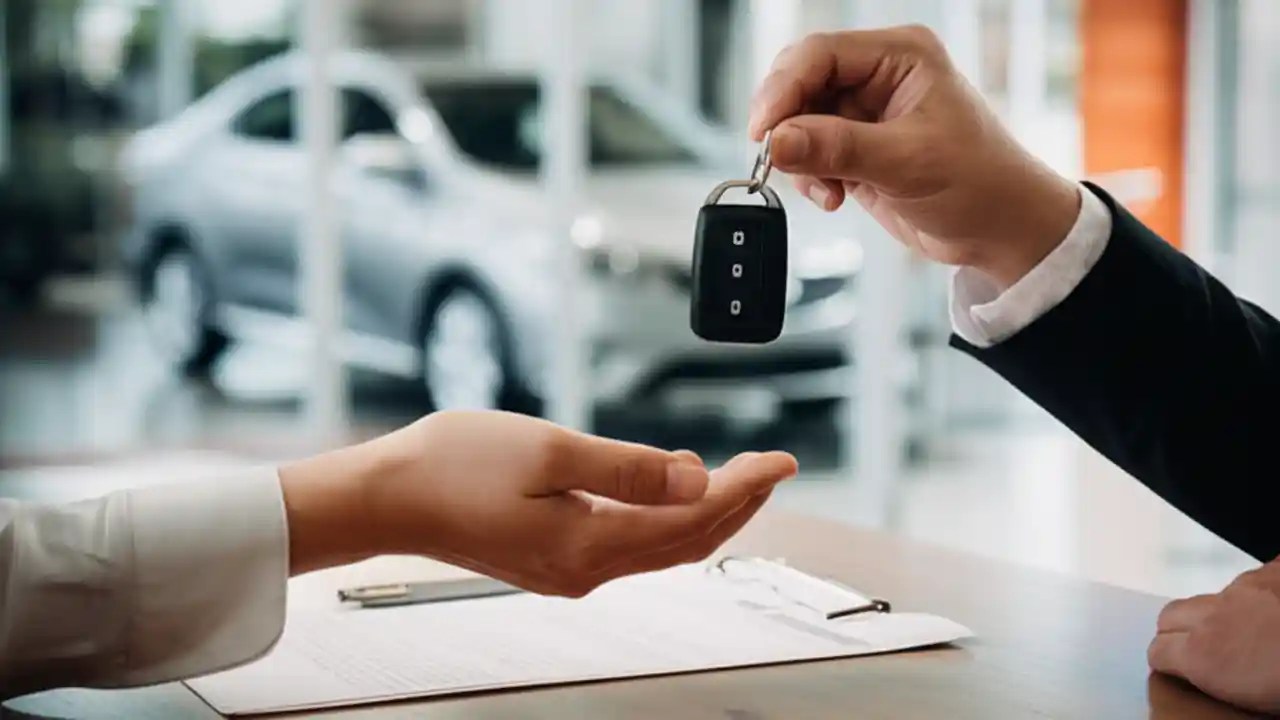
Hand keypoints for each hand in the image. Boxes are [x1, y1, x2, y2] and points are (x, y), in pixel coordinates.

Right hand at [279, 410, 797, 596]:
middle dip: (737, 504)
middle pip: (687, 544)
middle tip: (772, 466)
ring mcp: (568, 572)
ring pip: (661, 548)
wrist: (388, 497)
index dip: (745, 490)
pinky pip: (630, 546)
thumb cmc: (454, 465)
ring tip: (740, 477)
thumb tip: (697, 479)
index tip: (782, 461)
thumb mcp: (551, 453)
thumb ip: (630, 470)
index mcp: (589, 547)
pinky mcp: (552, 560)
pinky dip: (666, 521)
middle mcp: (585, 573)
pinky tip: (675, 495)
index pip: (693, 521)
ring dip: (705, 514)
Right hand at [748, 25, 1080, 288]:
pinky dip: (810, 177)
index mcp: (900, 55)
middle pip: (800, 83)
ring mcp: (864, 113)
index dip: (783, 89)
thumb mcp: (906, 162)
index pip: (819, 54)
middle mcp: (878, 76)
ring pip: (797, 121)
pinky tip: (835, 196)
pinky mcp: (855, 147)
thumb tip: (778, 141)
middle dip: (787, 125)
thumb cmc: (981, 183)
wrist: (1000, 231)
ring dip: (800, 159)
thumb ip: (837, 149)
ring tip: (827, 189)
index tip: (764, 131)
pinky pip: (808, 152)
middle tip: (782, 159)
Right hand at [1148, 560, 1279, 712]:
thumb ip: (1226, 680)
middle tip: (1200, 648)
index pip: (1158, 651)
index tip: (1177, 669)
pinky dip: (1262, 595)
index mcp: (1205, 656)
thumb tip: (1221, 678)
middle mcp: (1215, 615)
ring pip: (1214, 596)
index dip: (1166, 661)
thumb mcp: (1261, 700)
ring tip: (1255, 633)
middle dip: (1177, 630)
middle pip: (1170, 615)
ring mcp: (1246, 588)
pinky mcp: (1275, 569)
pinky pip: (1255, 579)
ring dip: (1223, 613)